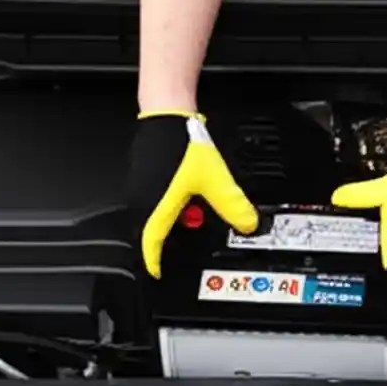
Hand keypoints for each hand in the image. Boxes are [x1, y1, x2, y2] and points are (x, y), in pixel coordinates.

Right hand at [128, 112, 258, 277]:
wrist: (169, 113)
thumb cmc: (184, 143)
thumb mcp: (217, 181)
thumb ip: (233, 206)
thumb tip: (247, 223)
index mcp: (156, 207)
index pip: (151, 244)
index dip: (154, 262)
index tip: (157, 272)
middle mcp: (142, 199)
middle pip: (152, 231)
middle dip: (169, 238)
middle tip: (186, 237)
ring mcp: (139, 186)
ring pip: (153, 214)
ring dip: (171, 218)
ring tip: (193, 210)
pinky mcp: (142, 174)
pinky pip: (152, 199)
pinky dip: (167, 204)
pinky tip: (186, 193)